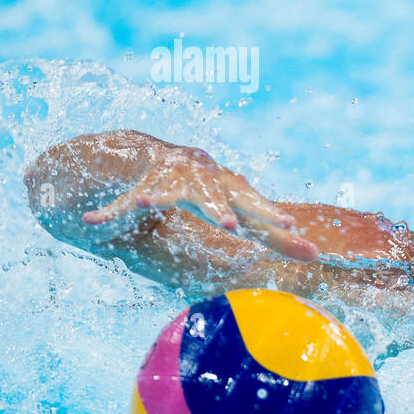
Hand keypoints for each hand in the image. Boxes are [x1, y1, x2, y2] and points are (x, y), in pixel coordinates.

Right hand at [82, 141, 319, 260]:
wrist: (155, 157)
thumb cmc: (209, 193)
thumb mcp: (240, 213)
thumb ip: (274, 237)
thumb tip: (319, 256)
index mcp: (229, 188)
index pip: (253, 202)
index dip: (268, 214)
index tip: (289, 227)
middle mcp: (203, 178)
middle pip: (214, 194)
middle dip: (219, 208)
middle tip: (227, 224)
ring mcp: (170, 179)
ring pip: (168, 190)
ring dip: (160, 197)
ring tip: (149, 206)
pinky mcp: (139, 188)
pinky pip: (121, 203)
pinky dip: (110, 213)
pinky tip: (94, 220)